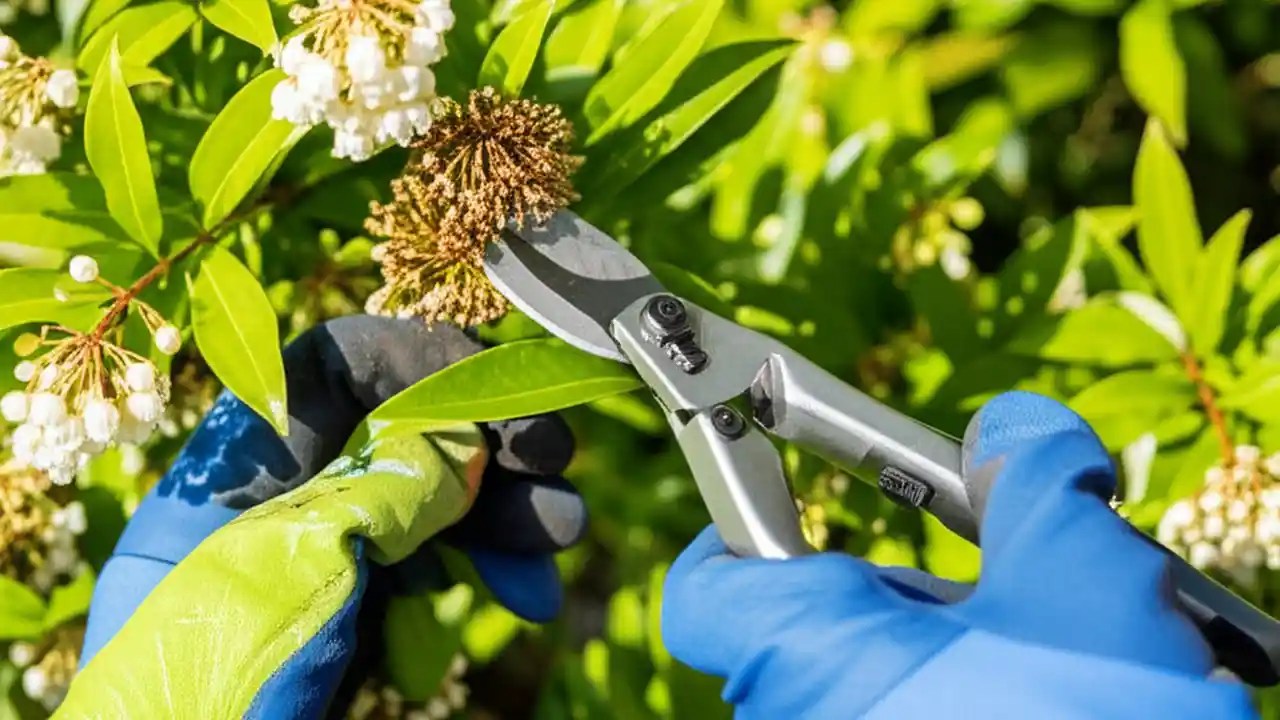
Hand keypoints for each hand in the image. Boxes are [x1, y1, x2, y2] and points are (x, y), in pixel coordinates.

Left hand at [79, 316, 586, 715]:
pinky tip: (531, 593)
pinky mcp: (363, 604)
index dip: (427, 364)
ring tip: (565, 529)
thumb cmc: (221, 667)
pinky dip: (491, 569)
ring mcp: (331, 549)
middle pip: (408, 427)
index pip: (342, 364)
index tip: (497, 403)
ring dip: (510, 507)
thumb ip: (386, 488)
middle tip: (553, 461)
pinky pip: (441, 563)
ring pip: (436, 496)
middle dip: (491, 442)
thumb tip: (467, 450)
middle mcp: (291, 490)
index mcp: (246, 457)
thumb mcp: (305, 558)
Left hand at [662, 391, 1257, 718]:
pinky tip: (1020, 707)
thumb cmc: (1103, 716)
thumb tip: (1010, 431)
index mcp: (812, 653)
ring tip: (1021, 662)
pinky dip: (934, 705)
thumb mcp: (1085, 580)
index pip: (704, 592)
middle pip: (798, 636)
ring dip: (922, 662)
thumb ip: (1033, 482)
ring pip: (848, 691)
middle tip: (975, 596)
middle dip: (881, 601)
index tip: (778, 492)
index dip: (738, 529)